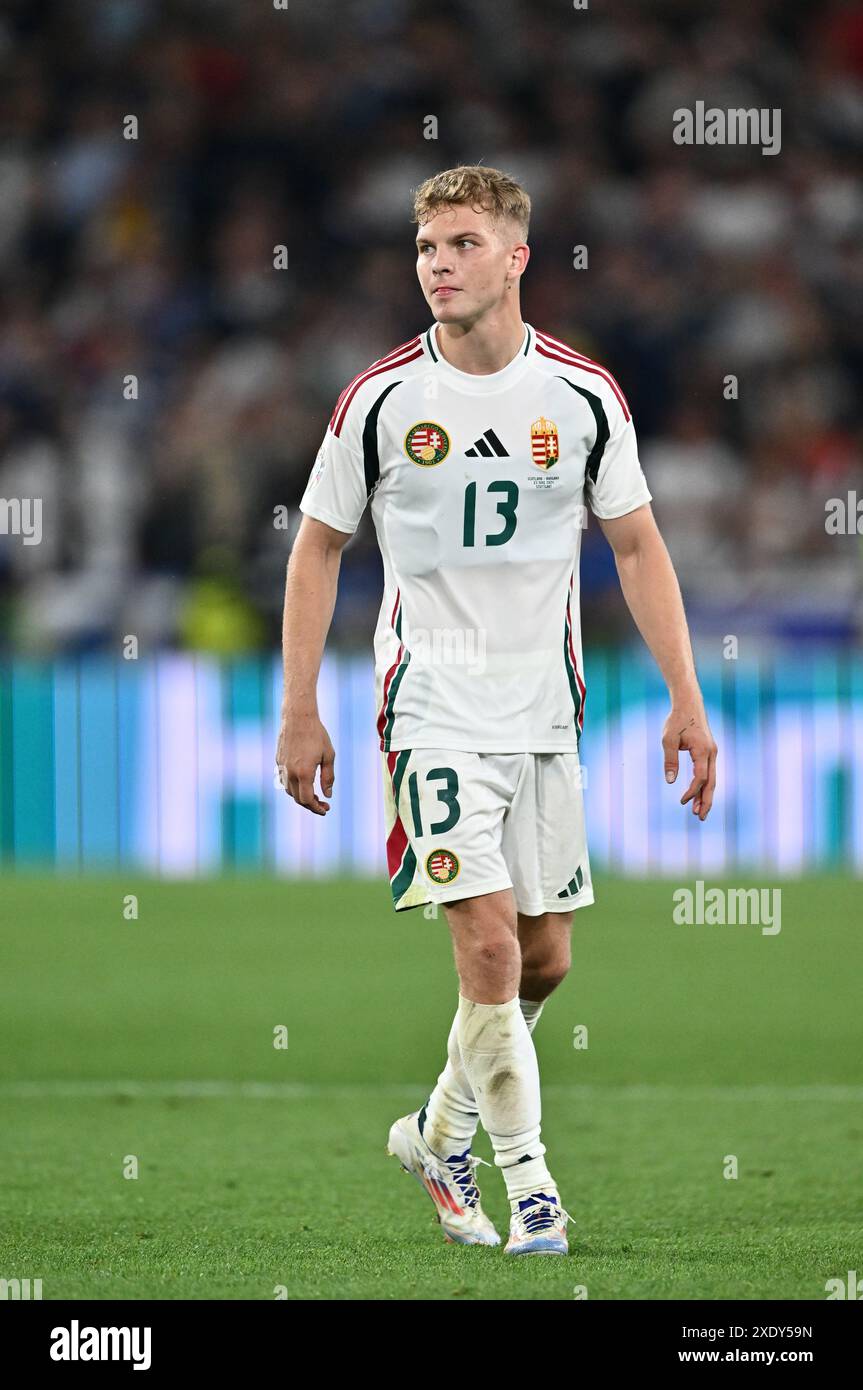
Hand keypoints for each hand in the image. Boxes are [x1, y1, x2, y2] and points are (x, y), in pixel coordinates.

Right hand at [276, 712, 334, 815]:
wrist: (298, 717)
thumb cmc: (316, 735)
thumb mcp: (328, 756)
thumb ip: (328, 777)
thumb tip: (328, 795)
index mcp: (303, 773)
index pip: (307, 799)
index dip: (316, 808)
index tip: (325, 810)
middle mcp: (290, 772)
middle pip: (298, 798)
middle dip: (311, 805)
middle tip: (323, 805)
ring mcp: (282, 767)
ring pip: (289, 791)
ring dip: (301, 796)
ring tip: (315, 795)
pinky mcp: (278, 761)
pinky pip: (284, 780)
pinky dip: (294, 787)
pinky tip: (304, 782)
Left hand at [662, 703, 716, 820]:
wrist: (689, 704)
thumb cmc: (677, 720)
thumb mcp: (668, 739)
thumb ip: (670, 760)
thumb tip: (670, 782)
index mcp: (703, 750)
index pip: (701, 777)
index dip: (692, 791)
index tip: (682, 801)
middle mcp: (712, 753)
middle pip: (711, 782)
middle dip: (706, 801)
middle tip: (700, 818)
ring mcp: (712, 753)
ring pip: (712, 779)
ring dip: (705, 795)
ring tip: (699, 812)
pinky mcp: (709, 752)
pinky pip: (709, 773)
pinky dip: (704, 785)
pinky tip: (698, 795)